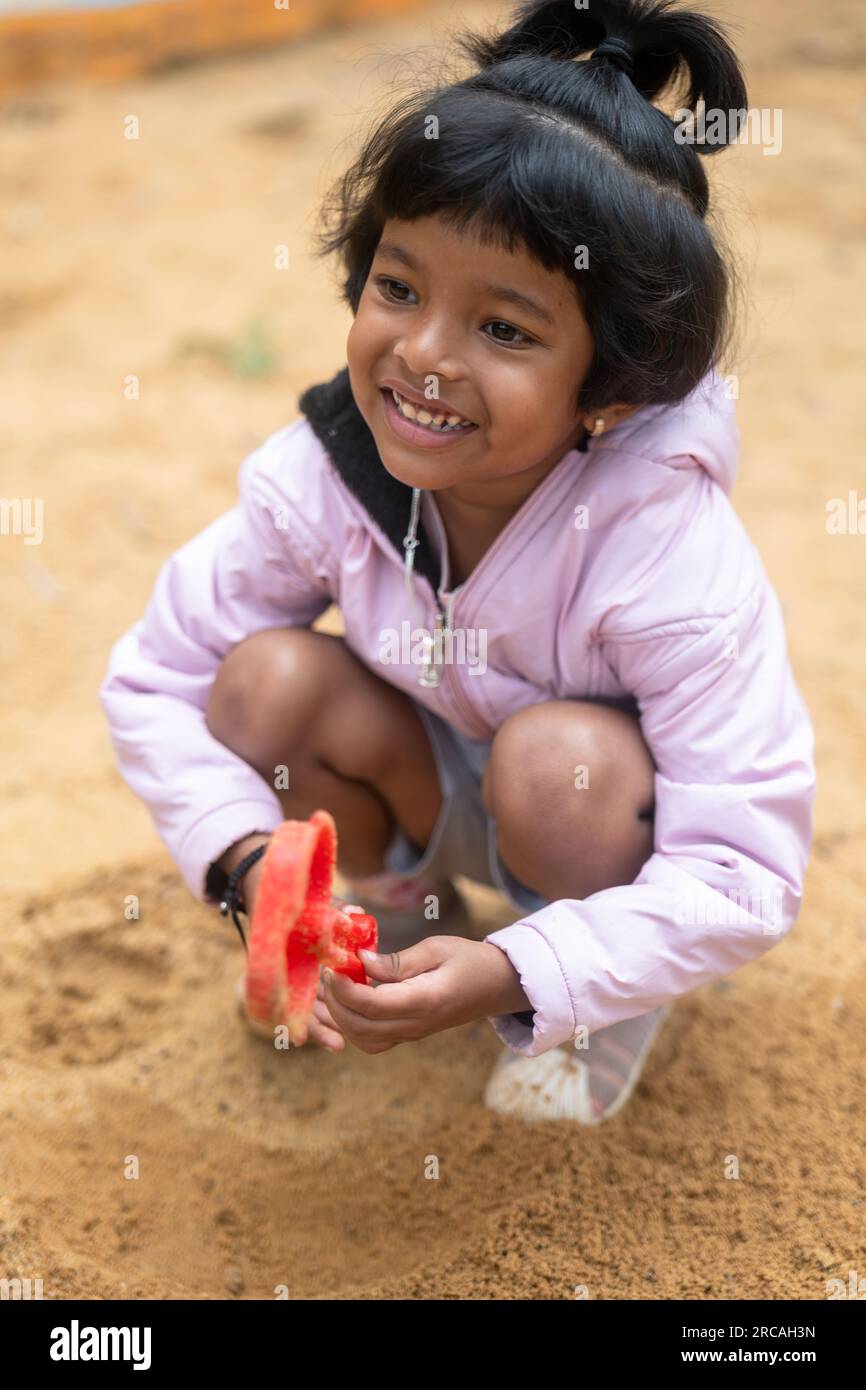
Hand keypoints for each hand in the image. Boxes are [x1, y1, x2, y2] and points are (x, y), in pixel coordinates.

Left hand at [319, 935, 528, 1053]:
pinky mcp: (411, 1034)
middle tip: (328, 973)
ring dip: (342, 1016)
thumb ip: (396, 960)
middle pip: (360, 1027)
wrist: (500, 985)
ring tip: (338, 986)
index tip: (330, 966)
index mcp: (424, 1001)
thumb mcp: (436, 948)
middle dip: (336, 1002)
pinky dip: (355, 1026)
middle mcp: (416, 1025)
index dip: (344, 987)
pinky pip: (374, 1040)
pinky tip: (353, 1000)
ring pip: (363, 1039)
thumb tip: (359, 960)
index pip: (371, 1004)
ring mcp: (413, 1034)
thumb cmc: (471, 960)